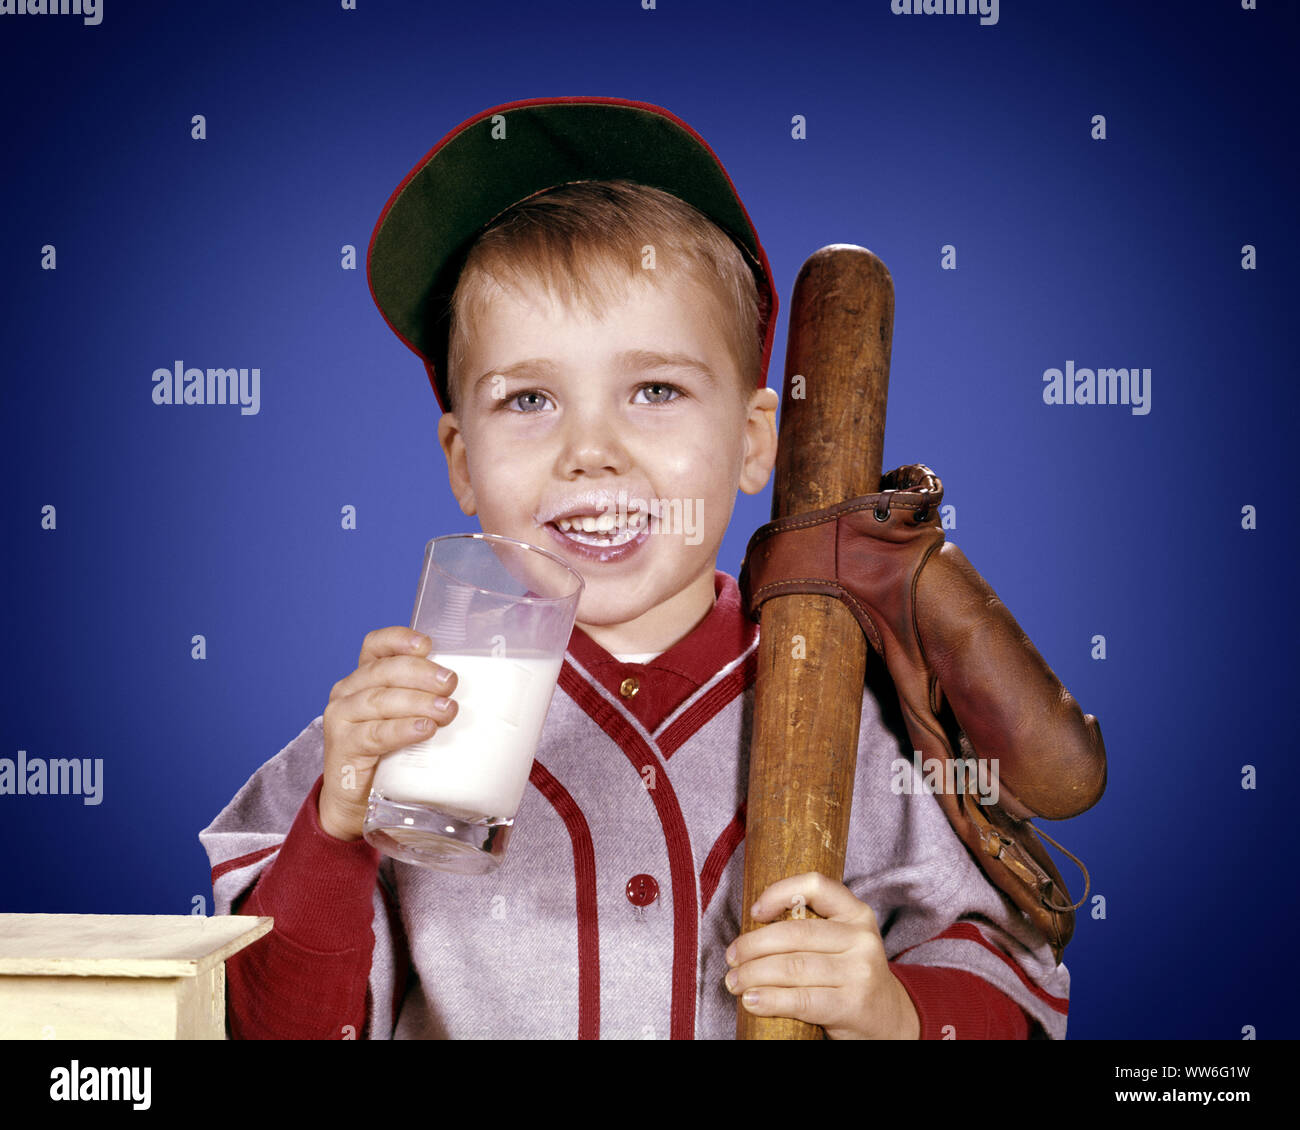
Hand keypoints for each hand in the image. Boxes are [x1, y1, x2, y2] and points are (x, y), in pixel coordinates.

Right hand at [319, 627, 458, 840]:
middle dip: (421, 673)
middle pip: (384, 671)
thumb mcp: (408, 718)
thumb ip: (431, 699)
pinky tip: (424, 729)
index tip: (427, 645)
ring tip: (447, 710)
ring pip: (380, 701)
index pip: (377, 645)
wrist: (355, 798)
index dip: (400, 640)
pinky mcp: (343, 747)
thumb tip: (485, 692)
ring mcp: (342, 718)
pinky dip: (402, 730)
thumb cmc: (389, 751)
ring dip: (418, 702)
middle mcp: (348, 691)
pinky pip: (374, 734)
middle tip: (451, 683)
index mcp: (365, 676)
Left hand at [724, 871, 919, 1039]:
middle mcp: (861, 938)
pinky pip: (801, 999)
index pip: (815, 885)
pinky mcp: (852, 1005)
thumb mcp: (842, 941)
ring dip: (754, 975)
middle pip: (795, 933)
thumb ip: (810, 927)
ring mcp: (859, 972)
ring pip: (793, 967)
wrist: (889, 1018)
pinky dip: (770, 999)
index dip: (779, 892)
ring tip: (735, 982)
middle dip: (753, 946)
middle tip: (732, 957)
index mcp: (856, 913)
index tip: (754, 912)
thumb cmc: (850, 975)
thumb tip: (751, 929)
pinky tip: (752, 1001)